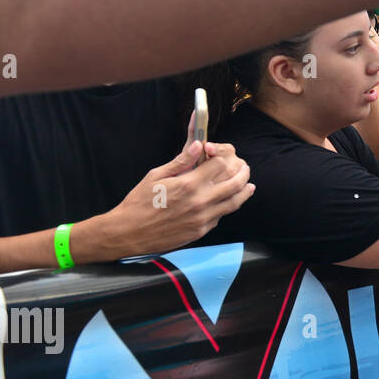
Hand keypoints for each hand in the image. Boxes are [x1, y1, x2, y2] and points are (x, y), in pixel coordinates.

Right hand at [100, 141, 254, 257]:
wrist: (129, 232)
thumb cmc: (139, 202)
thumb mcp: (156, 176)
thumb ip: (181, 161)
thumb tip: (198, 145)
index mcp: (189, 184)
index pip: (220, 164)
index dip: (223, 155)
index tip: (220, 153)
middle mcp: (201, 201)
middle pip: (235, 182)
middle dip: (242, 171)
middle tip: (244, 167)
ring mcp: (203, 218)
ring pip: (234, 201)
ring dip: (244, 190)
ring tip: (249, 184)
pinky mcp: (201, 230)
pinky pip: (221, 215)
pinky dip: (228, 206)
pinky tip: (229, 200)